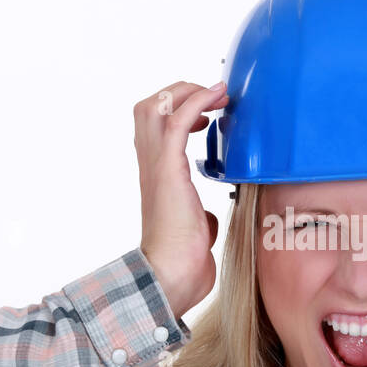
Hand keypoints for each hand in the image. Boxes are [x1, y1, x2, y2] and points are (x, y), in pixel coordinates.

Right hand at [134, 81, 228, 317]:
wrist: (172, 274)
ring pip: (156, 106)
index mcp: (156, 175)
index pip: (154, 126)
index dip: (179, 110)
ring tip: (216, 94)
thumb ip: (198, 214)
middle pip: (149, 107)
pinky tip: (217, 96)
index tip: (208, 116)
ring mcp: (156, 165)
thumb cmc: (184, 258)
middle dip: (180, 92)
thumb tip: (206, 216)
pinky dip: (196, 101)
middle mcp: (150, 164)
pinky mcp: (168, 169)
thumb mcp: (196, 227)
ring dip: (188, 92)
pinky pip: (177, 121)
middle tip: (212, 98)